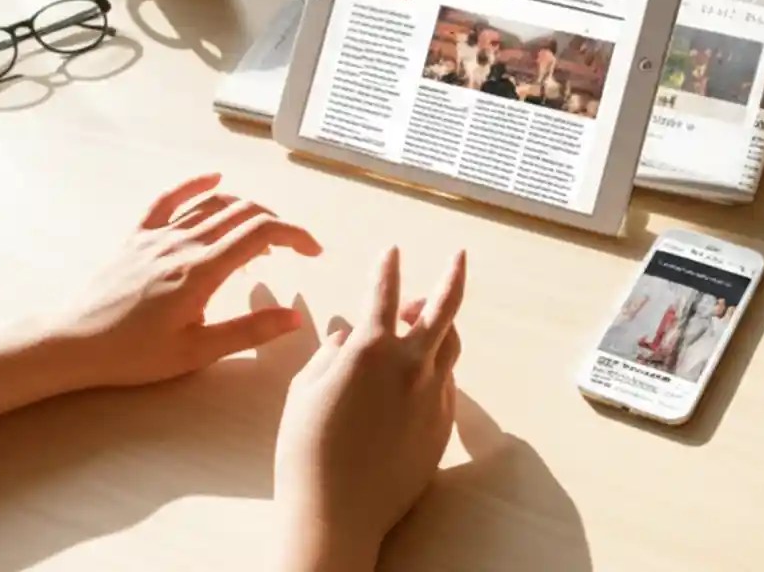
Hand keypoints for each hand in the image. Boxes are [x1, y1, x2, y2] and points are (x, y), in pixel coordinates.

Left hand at [51, 173, 321, 387]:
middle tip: (292, 250)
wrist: (72, 344)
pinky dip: (195, 185)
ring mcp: (157, 235)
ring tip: (262, 236)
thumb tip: (294, 317)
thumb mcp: (197, 352)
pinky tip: (214, 179)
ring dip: (246, 211)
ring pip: (213, 204)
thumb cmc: (134, 355)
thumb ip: (249, 331)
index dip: (296, 235)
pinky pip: (169, 199)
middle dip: (278, 224)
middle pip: (243, 213)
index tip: (313, 252)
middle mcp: (183, 243)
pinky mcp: (136, 236)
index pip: (261, 234)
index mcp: (202, 271)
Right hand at [274, 247, 464, 571]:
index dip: (386, 266)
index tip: (391, 250)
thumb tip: (347, 336)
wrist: (337, 513)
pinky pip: (444, 383)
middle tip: (459, 256)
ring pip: (449, 345)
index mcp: (371, 351)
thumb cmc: (307, 451)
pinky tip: (411, 376)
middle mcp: (410, 367)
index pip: (383, 292)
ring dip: (440, 326)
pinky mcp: (442, 424)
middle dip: (452, 275)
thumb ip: (330, 355)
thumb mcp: (304, 392)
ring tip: (420, 322)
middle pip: (444, 308)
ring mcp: (432, 396)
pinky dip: (431, 368)